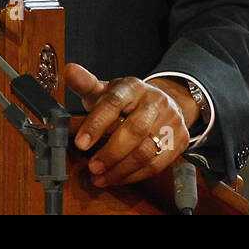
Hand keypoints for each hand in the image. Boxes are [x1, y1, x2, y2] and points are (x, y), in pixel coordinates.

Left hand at [64, 63, 189, 186]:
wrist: (161, 102)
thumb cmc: (125, 100)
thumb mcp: (105, 90)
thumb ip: (85, 84)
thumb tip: (69, 71)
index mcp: (132, 87)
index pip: (114, 102)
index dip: (96, 124)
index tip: (80, 144)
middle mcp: (154, 101)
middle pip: (135, 130)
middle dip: (111, 152)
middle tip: (92, 167)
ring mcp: (170, 120)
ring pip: (146, 150)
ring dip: (121, 169)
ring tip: (101, 177)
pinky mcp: (179, 139)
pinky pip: (157, 164)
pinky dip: (134, 175)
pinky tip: (118, 178)